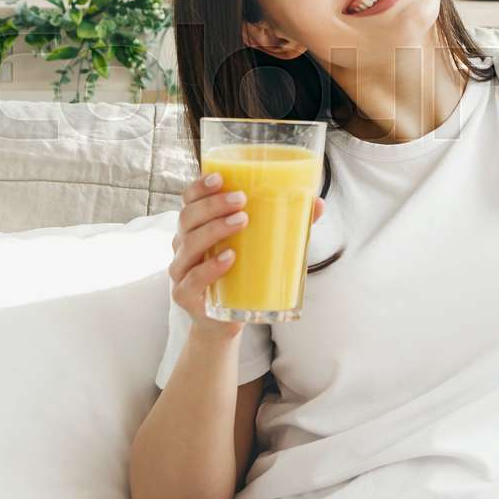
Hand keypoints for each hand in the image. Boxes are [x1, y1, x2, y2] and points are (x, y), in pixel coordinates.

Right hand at [168, 171, 326, 339]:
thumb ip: (286, 224)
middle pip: (188, 217)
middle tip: (242, 201)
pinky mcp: (185, 295)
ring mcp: (181, 271)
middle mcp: (183, 245)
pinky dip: (210, 268)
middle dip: (213, 205)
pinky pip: (193, 279)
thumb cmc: (240, 273)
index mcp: (196, 226)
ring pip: (189, 244)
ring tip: (241, 222)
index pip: (189, 199)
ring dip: (214, 230)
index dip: (199, 187)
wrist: (223, 320)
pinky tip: (229, 258)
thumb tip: (317, 203)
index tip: (220, 178)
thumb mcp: (259, 246)